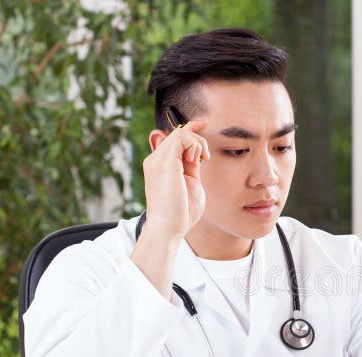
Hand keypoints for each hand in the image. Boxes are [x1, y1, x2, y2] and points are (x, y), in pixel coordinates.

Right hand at [141, 121, 210, 237]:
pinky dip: (194, 144)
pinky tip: (198, 159)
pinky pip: (181, 138)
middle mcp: (156, 161)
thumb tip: (197, 153)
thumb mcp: (191, 183)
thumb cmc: (181, 212)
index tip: (204, 123)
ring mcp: (158, 161)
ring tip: (202, 160)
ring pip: (180, 134)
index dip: (190, 128)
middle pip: (178, 134)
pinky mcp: (164, 163)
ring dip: (197, 143)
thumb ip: (192, 167)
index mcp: (161, 166)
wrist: (168, 227)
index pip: (174, 139)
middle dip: (198, 139)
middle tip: (205, 158)